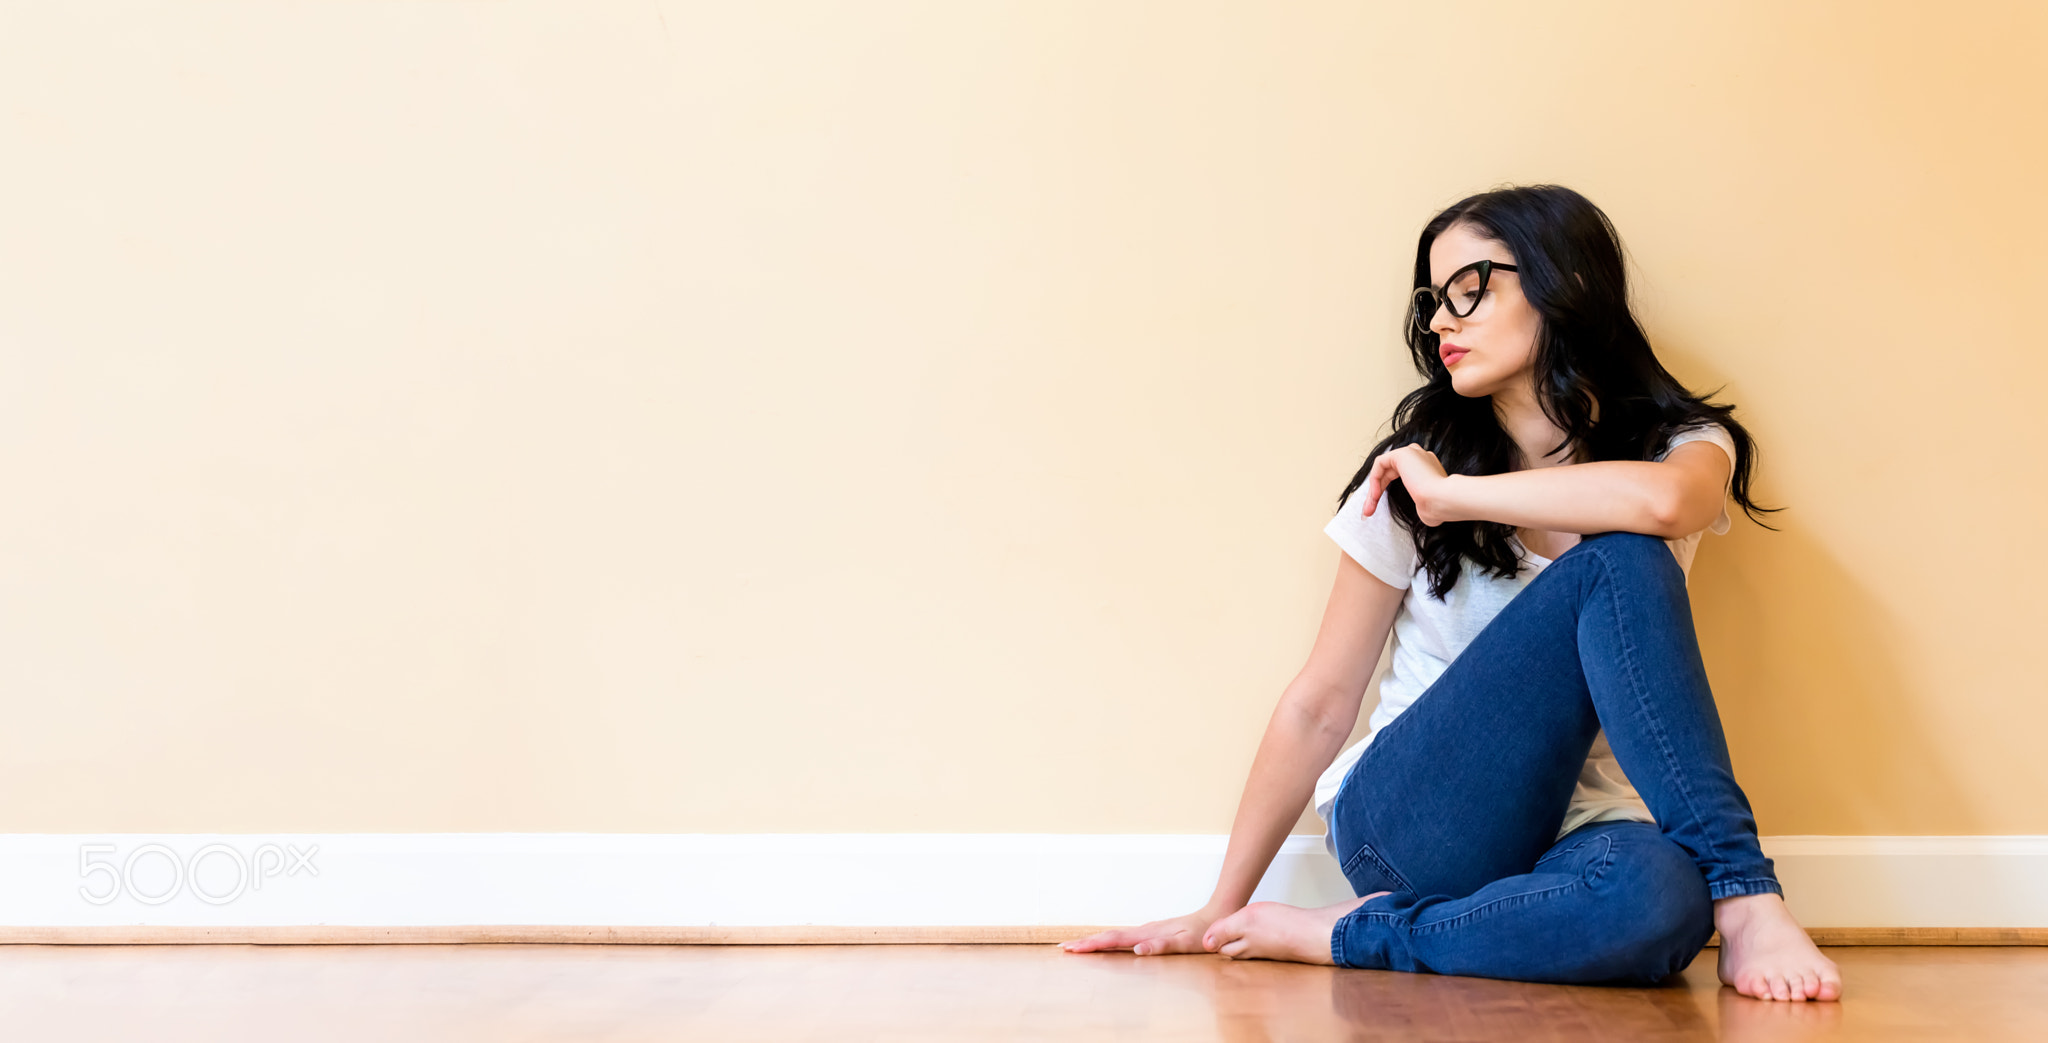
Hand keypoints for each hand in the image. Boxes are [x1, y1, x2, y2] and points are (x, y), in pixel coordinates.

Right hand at [1061, 907, 1226, 956]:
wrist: (1216, 916)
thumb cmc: (1201, 933)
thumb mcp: (1183, 942)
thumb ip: (1160, 946)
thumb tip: (1137, 950)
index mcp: (1146, 934)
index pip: (1113, 940)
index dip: (1092, 945)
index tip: (1072, 949)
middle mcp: (1144, 931)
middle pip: (1109, 937)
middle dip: (1086, 943)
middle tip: (1064, 948)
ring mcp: (1147, 931)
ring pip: (1115, 936)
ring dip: (1095, 941)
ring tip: (1078, 946)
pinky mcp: (1152, 933)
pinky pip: (1125, 938)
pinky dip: (1110, 942)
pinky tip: (1107, 944)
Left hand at [1362, 443, 1454, 525]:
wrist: (1443, 500)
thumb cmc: (1439, 507)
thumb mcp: (1426, 507)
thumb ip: (1421, 504)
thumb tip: (1423, 511)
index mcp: (1429, 469)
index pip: (1401, 476)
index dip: (1385, 492)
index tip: (1377, 511)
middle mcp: (1421, 458)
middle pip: (1390, 473)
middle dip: (1376, 493)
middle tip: (1368, 512)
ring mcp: (1413, 453)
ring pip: (1383, 469)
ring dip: (1373, 489)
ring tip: (1369, 508)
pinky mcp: (1403, 453)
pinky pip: (1380, 463)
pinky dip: (1374, 479)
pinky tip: (1375, 494)